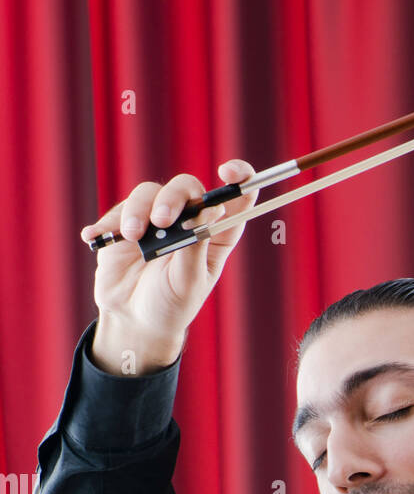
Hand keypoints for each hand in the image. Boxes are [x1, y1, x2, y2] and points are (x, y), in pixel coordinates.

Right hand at [81, 159, 258, 373]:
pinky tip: (95, 236)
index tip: (228, 172)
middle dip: (173, 197)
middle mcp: (187, 221)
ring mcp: (155, 220)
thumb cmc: (171, 304)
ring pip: (149, 193)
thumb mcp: (188, 281)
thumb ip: (196, 246)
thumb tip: (205, 210)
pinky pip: (117, 210)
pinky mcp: (126, 223)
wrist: (135, 321)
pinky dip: (106, 223)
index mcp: (215, 235)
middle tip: (162, 221)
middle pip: (186, 187)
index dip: (239, 178)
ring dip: (138, 211)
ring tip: (132, 237)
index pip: (235, 199)